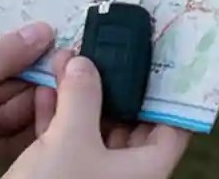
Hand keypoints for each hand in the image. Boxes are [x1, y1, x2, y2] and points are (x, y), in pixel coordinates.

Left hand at [0, 22, 55, 178]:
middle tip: (67, 57)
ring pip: (11, 101)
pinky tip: (55, 112)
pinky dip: (34, 124)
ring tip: (65, 86)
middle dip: (31, 66)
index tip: (48, 23)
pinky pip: (13, 133)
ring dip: (37, 96)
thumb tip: (40, 30)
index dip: (11, 30)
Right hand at [5, 50, 189, 178]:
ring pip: (95, 128)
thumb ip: (82, 96)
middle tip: (102, 52)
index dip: (167, 91)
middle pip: (130, 120)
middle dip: (112, 85)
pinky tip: (45, 90)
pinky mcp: (64, 177)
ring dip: (80, 96)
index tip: (159, 61)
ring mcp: (95, 175)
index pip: (173, 123)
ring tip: (66, 61)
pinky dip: (58, 117)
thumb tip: (84, 63)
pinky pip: (69, 142)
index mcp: (148, 166)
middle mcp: (128, 172)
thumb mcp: (70, 139)